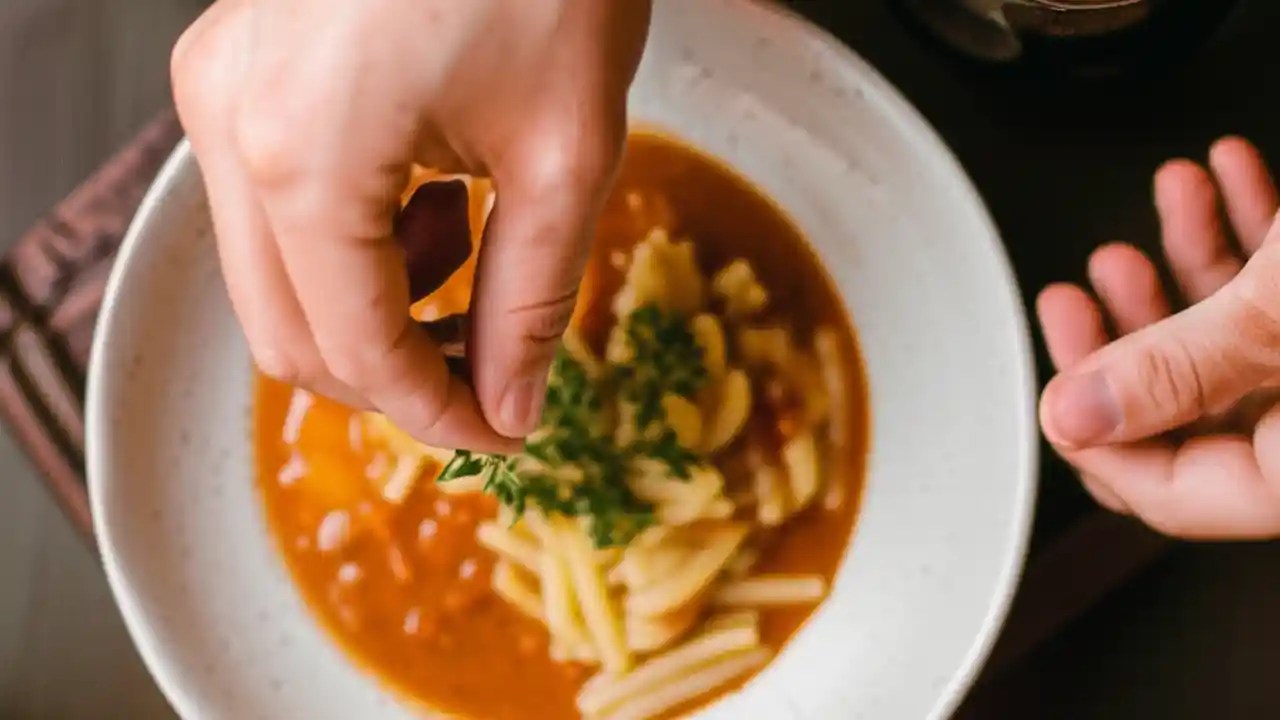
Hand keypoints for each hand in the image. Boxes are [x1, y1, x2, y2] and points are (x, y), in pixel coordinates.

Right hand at [170, 0, 651, 450]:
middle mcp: (230, 128)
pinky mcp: (239, 73)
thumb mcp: (565, 153)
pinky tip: (432, 197)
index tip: (505, 437)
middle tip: (491, 372)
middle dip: (398, 374)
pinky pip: (276, 208)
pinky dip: (355, 240)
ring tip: (473, 250)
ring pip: (275, 280)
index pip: (357, 351)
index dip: (438, 414)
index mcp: (302, 156)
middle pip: (291, 334)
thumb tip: (509, 407)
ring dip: (376, 307)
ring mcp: (222, 94)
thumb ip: (531, 300)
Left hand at [1038, 137, 1279, 538]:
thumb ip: (1177, 369)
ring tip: (1163, 199)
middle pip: (1191, 410)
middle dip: (1130, 330)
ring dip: (1190, 260)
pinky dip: (1256, 235)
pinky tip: (1224, 177)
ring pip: (1239, 342)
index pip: (1167, 495)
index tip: (1050, 376)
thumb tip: (1075, 413)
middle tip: (1079, 291)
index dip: (1089, 437)